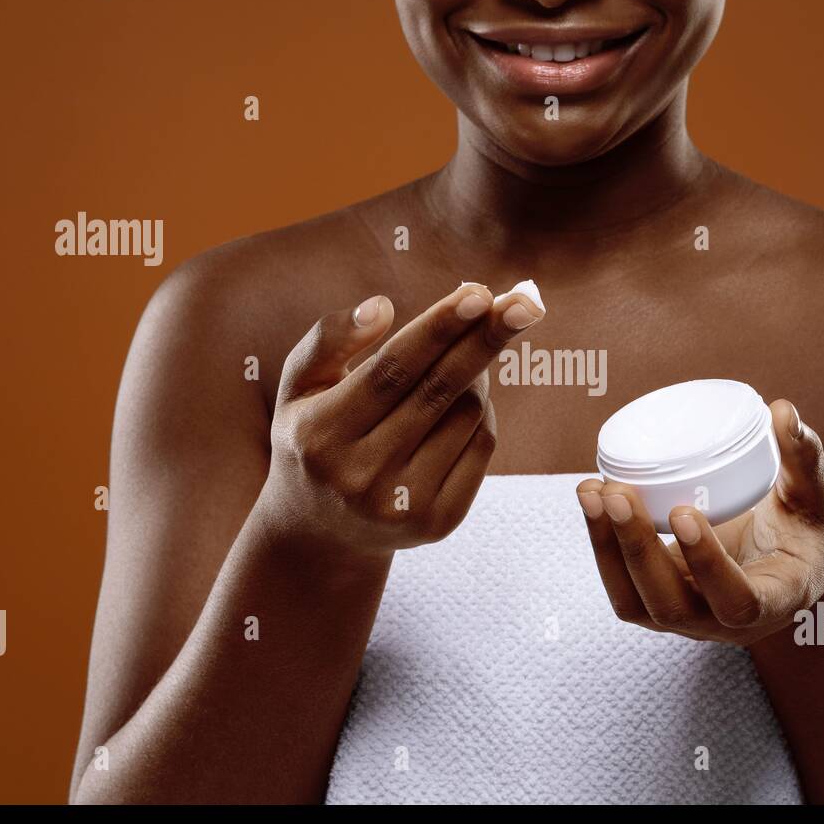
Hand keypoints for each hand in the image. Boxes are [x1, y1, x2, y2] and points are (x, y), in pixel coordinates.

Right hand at [261, 283, 543, 569]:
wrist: (321, 531)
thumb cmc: (314, 436)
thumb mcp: (299, 387)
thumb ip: (329, 339)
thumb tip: (382, 307)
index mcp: (320, 435)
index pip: (391, 371)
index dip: (438, 328)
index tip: (478, 293)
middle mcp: (360, 476)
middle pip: (438, 391)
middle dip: (484, 340)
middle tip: (524, 301)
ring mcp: (402, 505)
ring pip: (468, 416)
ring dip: (477, 376)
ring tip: (461, 362)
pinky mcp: (438, 524)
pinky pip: (483, 447)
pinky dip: (482, 414)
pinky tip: (465, 403)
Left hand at [576, 399, 823, 644]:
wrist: (796, 566)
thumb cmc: (809, 528)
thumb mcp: (817, 495)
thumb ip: (803, 457)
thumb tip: (781, 410)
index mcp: (776, 600)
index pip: (738, 601)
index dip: (707, 563)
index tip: (684, 511)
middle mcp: (726, 623)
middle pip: (670, 606)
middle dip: (636, 549)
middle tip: (616, 491)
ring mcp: (689, 619)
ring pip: (635, 603)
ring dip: (607, 548)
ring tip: (591, 491)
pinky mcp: (661, 603)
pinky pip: (623, 587)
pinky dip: (602, 545)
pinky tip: (591, 498)